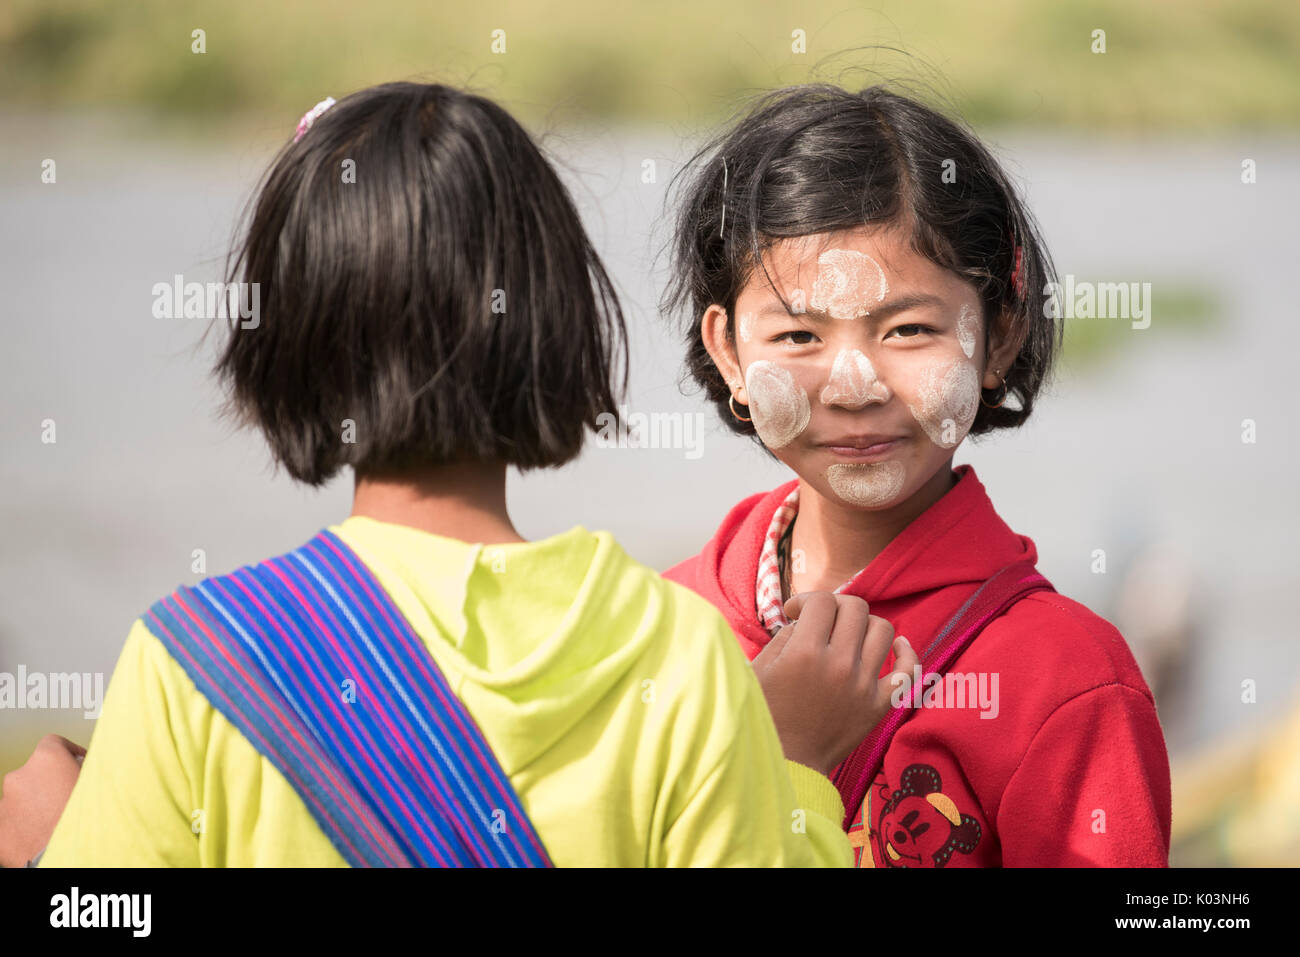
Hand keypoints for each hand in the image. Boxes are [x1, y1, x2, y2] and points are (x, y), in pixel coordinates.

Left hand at [0, 734, 85, 866]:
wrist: (69, 856)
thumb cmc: (86, 821)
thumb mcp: (99, 784)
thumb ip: (88, 770)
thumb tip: (90, 767)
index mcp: (46, 759)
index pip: (53, 742)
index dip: (68, 752)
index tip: (75, 762)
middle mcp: (20, 776)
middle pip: (34, 772)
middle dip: (50, 782)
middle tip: (69, 796)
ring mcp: (5, 804)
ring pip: (21, 798)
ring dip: (36, 805)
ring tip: (56, 820)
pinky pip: (12, 822)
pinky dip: (24, 826)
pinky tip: (43, 834)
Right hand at [752, 591, 918, 775]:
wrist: (787, 764)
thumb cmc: (765, 715)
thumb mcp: (760, 670)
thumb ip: (784, 636)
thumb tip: (806, 619)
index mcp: (805, 653)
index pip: (822, 601)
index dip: (807, 599)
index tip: (795, 613)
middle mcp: (840, 665)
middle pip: (855, 608)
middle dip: (836, 606)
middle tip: (822, 621)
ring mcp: (863, 685)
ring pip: (882, 629)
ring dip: (864, 624)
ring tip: (849, 634)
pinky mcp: (878, 706)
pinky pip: (908, 670)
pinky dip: (907, 652)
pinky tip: (897, 644)